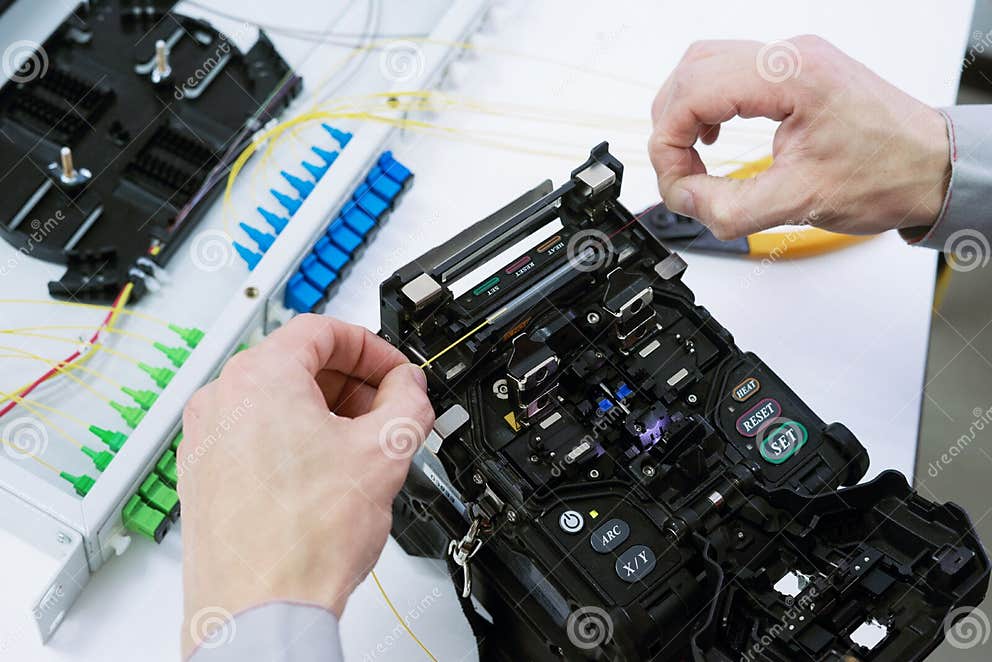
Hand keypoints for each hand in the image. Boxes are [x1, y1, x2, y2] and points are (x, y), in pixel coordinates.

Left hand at [177, 314, 433, 655]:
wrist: (260, 611)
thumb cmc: (302, 540)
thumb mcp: (384, 453)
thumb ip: (408, 402)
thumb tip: (409, 387)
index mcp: (259, 377)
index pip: (322, 331)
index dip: (372, 347)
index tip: (394, 372)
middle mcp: (221, 400)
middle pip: (297, 364)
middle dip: (352, 383)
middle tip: (387, 409)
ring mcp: (206, 440)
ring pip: (276, 402)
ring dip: (326, 413)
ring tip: (361, 449)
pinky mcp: (204, 476)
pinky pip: (255, 436)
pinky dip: (294, 441)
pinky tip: (326, 477)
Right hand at [648, 35, 949, 238]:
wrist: (932, 167)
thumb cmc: (887, 175)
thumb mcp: (799, 203)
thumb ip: (728, 208)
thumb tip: (684, 200)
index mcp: (792, 77)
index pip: (693, 92)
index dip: (668, 143)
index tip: (676, 184)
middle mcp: (791, 57)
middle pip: (692, 70)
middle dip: (671, 125)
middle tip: (678, 173)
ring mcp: (794, 60)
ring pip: (705, 66)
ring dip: (686, 112)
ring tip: (691, 157)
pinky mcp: (796, 72)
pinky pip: (730, 73)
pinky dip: (708, 105)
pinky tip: (713, 135)